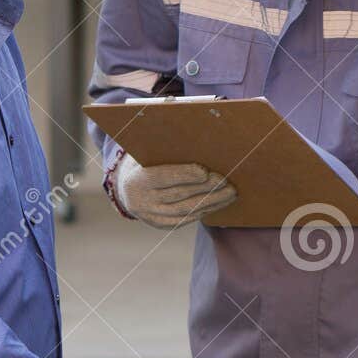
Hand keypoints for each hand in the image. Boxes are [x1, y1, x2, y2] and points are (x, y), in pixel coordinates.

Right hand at [113, 154, 236, 227]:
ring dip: (211, 202)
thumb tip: (193, 134)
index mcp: (137, 179)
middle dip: (206, 188)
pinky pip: (184, 220)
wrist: (127, 188)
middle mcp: (142, 200)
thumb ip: (164, 146)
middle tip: (227, 181)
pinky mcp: (159, 224)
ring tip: (230, 193)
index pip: (162, 177)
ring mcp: (150, 215)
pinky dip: (203, 211)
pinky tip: (218, 204)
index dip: (184, 175)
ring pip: (185, 210)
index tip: (205, 171)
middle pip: (179, 195)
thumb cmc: (145, 161)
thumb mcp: (148, 151)